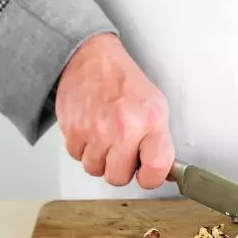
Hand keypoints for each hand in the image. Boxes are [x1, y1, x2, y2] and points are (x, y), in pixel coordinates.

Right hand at [56, 33, 174, 188]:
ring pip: (95, 170)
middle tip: (121, 148)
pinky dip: (83, 148)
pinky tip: (90, 130)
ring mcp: (95, 130)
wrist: (91, 60)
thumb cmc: (124, 82)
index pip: (156, 169)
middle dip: (120, 168)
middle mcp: (123, 127)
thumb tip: (165, 173)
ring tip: (105, 136)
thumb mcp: (156, 106)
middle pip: (119, 177)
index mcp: (150, 121)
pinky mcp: (73, 130)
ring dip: (99, 158)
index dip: (151, 177)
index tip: (147, 173)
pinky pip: (77, 157)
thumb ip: (160, 141)